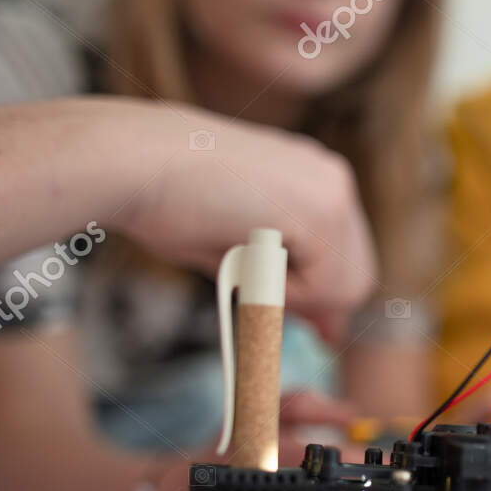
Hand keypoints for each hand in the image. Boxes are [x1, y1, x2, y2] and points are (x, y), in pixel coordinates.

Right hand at [114, 103, 378, 341]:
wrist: (132, 162)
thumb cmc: (166, 201)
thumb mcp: (242, 249)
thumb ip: (285, 281)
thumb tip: (330, 328)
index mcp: (316, 176)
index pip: (347, 257)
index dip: (322, 296)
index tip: (304, 321)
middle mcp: (333, 178)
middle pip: (358, 276)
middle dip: (318, 304)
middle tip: (274, 309)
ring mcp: (332, 192)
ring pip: (345, 286)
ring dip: (295, 296)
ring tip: (240, 264)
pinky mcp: (322, 211)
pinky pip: (324, 285)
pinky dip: (284, 291)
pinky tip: (244, 257)